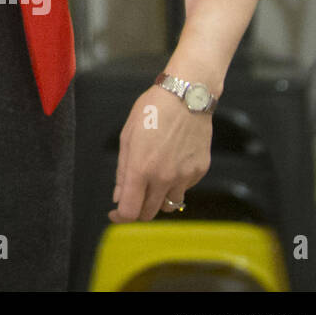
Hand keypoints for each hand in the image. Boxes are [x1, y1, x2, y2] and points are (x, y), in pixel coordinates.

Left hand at [109, 84, 211, 221]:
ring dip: (157, 199)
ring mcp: (185, 177)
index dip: (120, 216)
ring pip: (169, 205)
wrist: (186, 98)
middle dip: (137, 209)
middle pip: (149, 213)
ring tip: (152, 178)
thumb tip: (119, 196)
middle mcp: (165, 178)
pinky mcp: (199, 172)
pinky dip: (174, 184)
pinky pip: (184, 189)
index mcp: (142, 168)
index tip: (115, 213)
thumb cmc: (152, 111)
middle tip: (132, 196)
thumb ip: (123, 170)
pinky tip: (170, 163)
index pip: (131, 210)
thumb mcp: (127, 136)